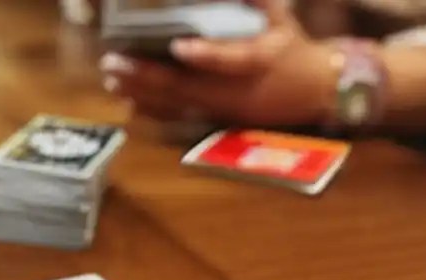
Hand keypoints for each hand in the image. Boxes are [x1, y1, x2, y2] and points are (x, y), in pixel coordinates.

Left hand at [98, 0, 337, 125]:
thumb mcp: (281, 17)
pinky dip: (152, 108)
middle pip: (188, 86)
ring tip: (113, 77)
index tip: (179, 46)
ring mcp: (223, 106)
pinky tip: (128, 99)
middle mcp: (236, 89)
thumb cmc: (291, 48)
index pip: (233, 60)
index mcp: (260, 60)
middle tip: (116, 61)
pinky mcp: (215, 117)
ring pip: (177, 102)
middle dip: (148, 74)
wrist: (311, 92)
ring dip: (142, 92)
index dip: (206, 55)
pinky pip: (178, 115)